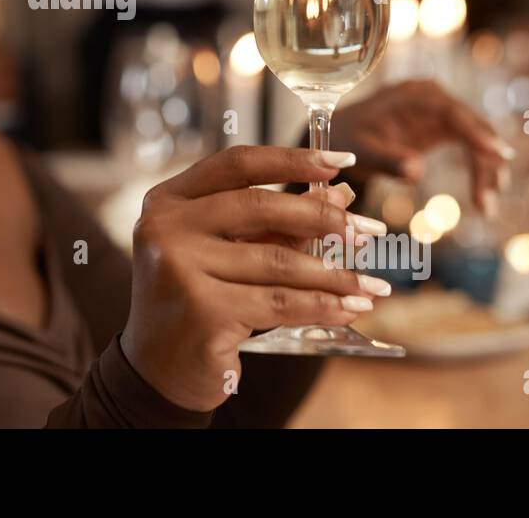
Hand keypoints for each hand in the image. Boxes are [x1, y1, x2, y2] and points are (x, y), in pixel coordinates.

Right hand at [120, 145, 390, 412]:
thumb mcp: (228, 253)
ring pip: (277, 262)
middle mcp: (165, 228)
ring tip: (373, 285)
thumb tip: (343, 195)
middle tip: (367, 231)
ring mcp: (179, 269)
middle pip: (260, 206)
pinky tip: (351, 308)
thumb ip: (274, 223)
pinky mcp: (202, 312)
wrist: (156, 369)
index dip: (292, 159)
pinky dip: (322, 306)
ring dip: (335, 275)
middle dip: (324, 218)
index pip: (237, 164)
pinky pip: (279, 303)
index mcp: (168, 201)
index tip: (341, 161)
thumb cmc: (197, 301)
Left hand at [328, 79, 515, 215]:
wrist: (343, 134)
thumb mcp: (362, 150)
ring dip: (488, 171)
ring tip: (487, 208)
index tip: (497, 153)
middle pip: (475, 127)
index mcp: (415, 95)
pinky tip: (482, 200)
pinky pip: (472, 149)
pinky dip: (479, 172)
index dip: (477, 133)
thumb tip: (417, 172)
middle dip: (487, 162)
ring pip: (480, 140)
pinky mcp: (445, 129)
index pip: (453, 112)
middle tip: (488, 201)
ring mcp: (443, 113)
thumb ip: (388, 159)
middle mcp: (435, 98)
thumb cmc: (349, 138)